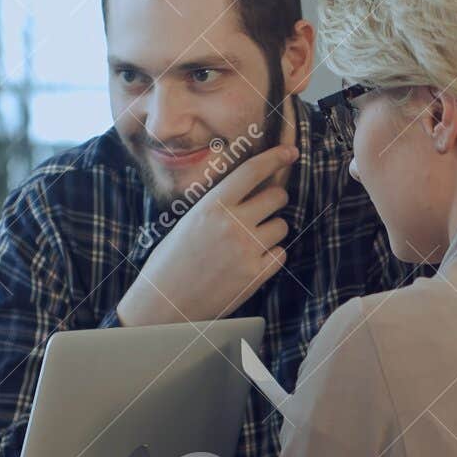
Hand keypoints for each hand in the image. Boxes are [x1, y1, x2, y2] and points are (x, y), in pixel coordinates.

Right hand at [115, 145, 298, 326]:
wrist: (166, 303)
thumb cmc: (172, 260)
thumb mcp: (190, 221)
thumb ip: (221, 204)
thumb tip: (251, 189)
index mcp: (213, 205)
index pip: (252, 171)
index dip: (275, 157)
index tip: (291, 152)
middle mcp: (233, 224)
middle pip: (277, 197)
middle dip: (274, 200)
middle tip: (262, 210)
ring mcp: (247, 250)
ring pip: (282, 226)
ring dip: (272, 231)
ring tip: (249, 242)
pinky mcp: (256, 275)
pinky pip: (281, 254)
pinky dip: (272, 255)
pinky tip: (252, 261)